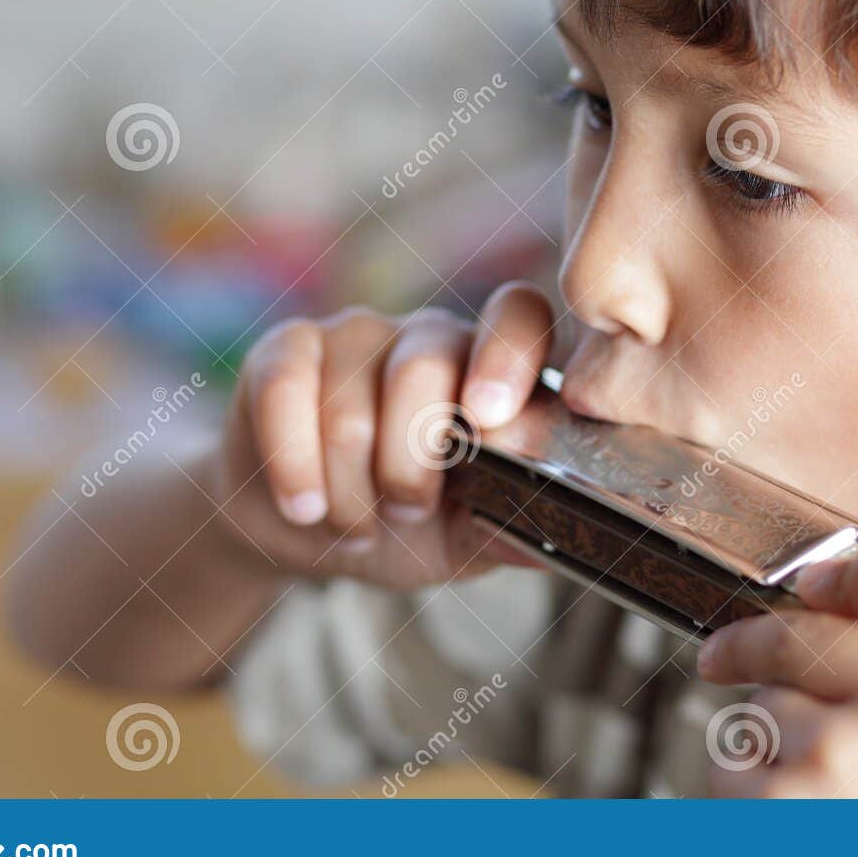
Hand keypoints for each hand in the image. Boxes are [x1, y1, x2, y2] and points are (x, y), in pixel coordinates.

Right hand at [209, 281, 554, 588]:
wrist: (304, 532)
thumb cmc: (400, 527)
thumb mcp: (464, 539)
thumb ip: (509, 524)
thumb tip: (571, 526)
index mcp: (489, 369)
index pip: (516, 317)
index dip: (507, 355)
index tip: (489, 420)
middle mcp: (428, 336)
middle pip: (424, 367)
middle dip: (410, 467)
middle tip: (407, 513)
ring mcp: (355, 334)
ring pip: (350, 407)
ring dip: (352, 493)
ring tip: (357, 523)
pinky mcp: (285, 350)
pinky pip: (286, 393)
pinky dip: (295, 467)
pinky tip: (305, 507)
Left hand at [696, 528, 857, 796]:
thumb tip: (818, 583)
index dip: (842, 571)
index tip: (811, 590)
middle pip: (795, 628)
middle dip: (758, 648)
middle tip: (732, 657)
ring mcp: (842, 756)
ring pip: (761, 703)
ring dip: (773, 736)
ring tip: (835, 788)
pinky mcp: (778, 810)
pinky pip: (733, 764)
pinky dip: (752, 791)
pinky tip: (808, 819)